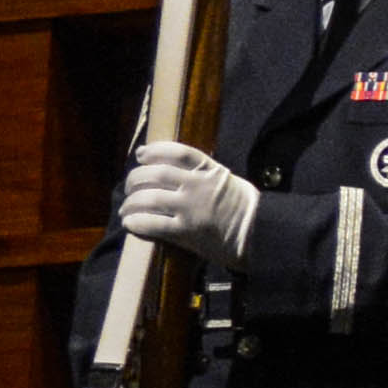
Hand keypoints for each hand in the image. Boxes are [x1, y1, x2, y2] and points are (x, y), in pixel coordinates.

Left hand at [119, 141, 258, 262]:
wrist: (261, 236)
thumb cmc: (250, 211)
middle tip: (129, 187)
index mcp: (211, 171)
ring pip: (148, 198)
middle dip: (135, 179)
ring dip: (130, 203)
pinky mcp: (186, 232)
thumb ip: (208, 176)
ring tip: (126, 209)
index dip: (154, 150)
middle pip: (155, 174)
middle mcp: (197, 186)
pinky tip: (131, 223)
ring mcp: (190, 209)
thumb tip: (181, 172)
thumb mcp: (231, 183)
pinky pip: (152, 224)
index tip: (141, 154)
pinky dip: (137, 222)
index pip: (177, 152)